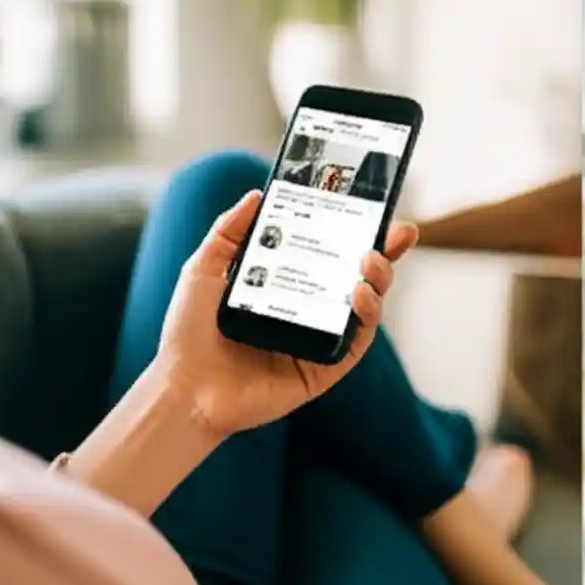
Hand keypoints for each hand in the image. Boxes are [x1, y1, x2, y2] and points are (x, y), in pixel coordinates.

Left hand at [153, 189, 418, 438]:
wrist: (184, 389)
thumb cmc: (190, 334)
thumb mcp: (204, 269)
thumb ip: (229, 231)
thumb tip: (257, 195)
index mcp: (287, 285)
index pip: (330, 254)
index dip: (357, 233)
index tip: (375, 209)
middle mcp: (310, 311)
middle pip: (360, 277)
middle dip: (386, 252)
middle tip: (400, 232)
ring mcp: (320, 340)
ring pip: (366, 307)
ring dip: (379, 280)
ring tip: (370, 261)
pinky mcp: (325, 368)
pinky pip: (357, 341)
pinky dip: (366, 316)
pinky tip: (360, 295)